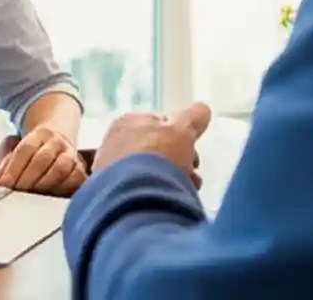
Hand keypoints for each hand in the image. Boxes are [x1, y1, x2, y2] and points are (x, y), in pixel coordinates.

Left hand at [0, 126, 87, 195]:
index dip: (14, 167)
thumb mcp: (20, 152)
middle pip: (43, 158)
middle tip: (17, 192)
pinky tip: (51, 197)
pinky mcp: (81, 169)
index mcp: (39, 135)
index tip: (5, 184)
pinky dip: (63, 188)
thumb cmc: (34, 154)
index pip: (26, 149)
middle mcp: (57, 142)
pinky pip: (76, 179)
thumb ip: (8, 166)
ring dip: (44, 184)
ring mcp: (71, 154)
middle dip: (28, 177)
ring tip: (33, 198)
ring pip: (61, 167)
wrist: (61, 143)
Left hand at [92, 103, 211, 186]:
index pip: (162, 125)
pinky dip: (153, 195)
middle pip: (157, 150)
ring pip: (150, 172)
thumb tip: (202, 109)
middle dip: (179, 164)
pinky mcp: (110, 193)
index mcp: (129, 121)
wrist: (133, 198)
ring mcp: (109, 169)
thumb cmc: (158, 156)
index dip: (182, 138)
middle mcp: (114, 141)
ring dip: (170, 181)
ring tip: (184, 193)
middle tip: (193, 178)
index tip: (194, 156)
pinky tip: (165, 202)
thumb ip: (194, 117)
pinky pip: (139, 191)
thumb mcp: (183, 130)